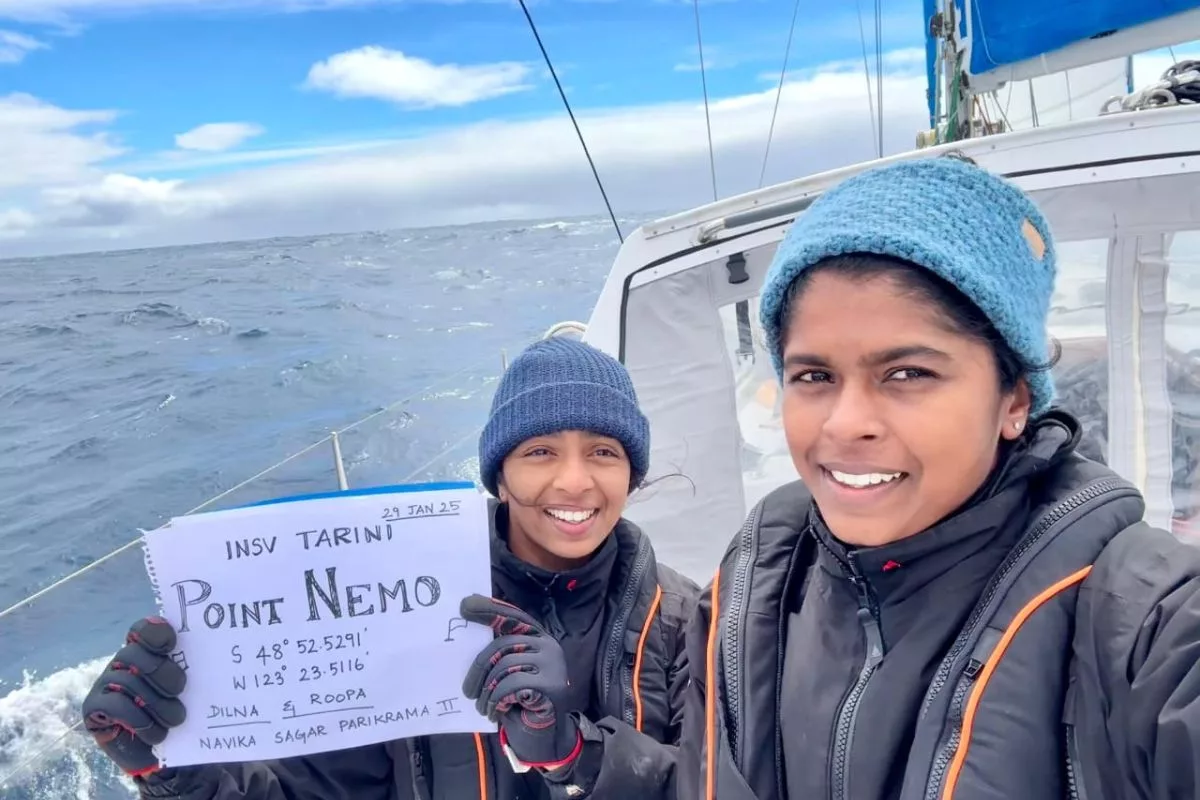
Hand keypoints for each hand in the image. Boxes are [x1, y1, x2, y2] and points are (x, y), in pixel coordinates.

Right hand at [81, 617, 186, 776]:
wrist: (161, 754)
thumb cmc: (178, 714)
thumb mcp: (191, 690)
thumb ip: (194, 670)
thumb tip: (220, 658)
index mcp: (147, 650)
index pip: (144, 629)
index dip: (156, 633)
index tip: (172, 645)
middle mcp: (122, 662)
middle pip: (133, 654)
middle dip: (161, 672)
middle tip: (181, 689)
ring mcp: (105, 684)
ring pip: (126, 681)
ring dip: (156, 703)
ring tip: (176, 719)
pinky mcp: (93, 708)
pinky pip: (114, 705)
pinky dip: (137, 718)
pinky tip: (153, 731)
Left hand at [460, 594, 582, 771]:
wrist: (544, 735)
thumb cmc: (520, 701)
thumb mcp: (508, 673)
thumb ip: (499, 654)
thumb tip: (467, 634)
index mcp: (539, 638)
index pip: (512, 617)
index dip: (488, 610)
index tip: (464, 606)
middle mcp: (549, 645)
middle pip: (502, 644)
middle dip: (479, 668)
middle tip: (467, 691)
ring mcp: (553, 664)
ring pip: (504, 665)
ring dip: (487, 690)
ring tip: (483, 706)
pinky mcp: (551, 684)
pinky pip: (510, 684)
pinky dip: (496, 699)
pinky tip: (494, 712)